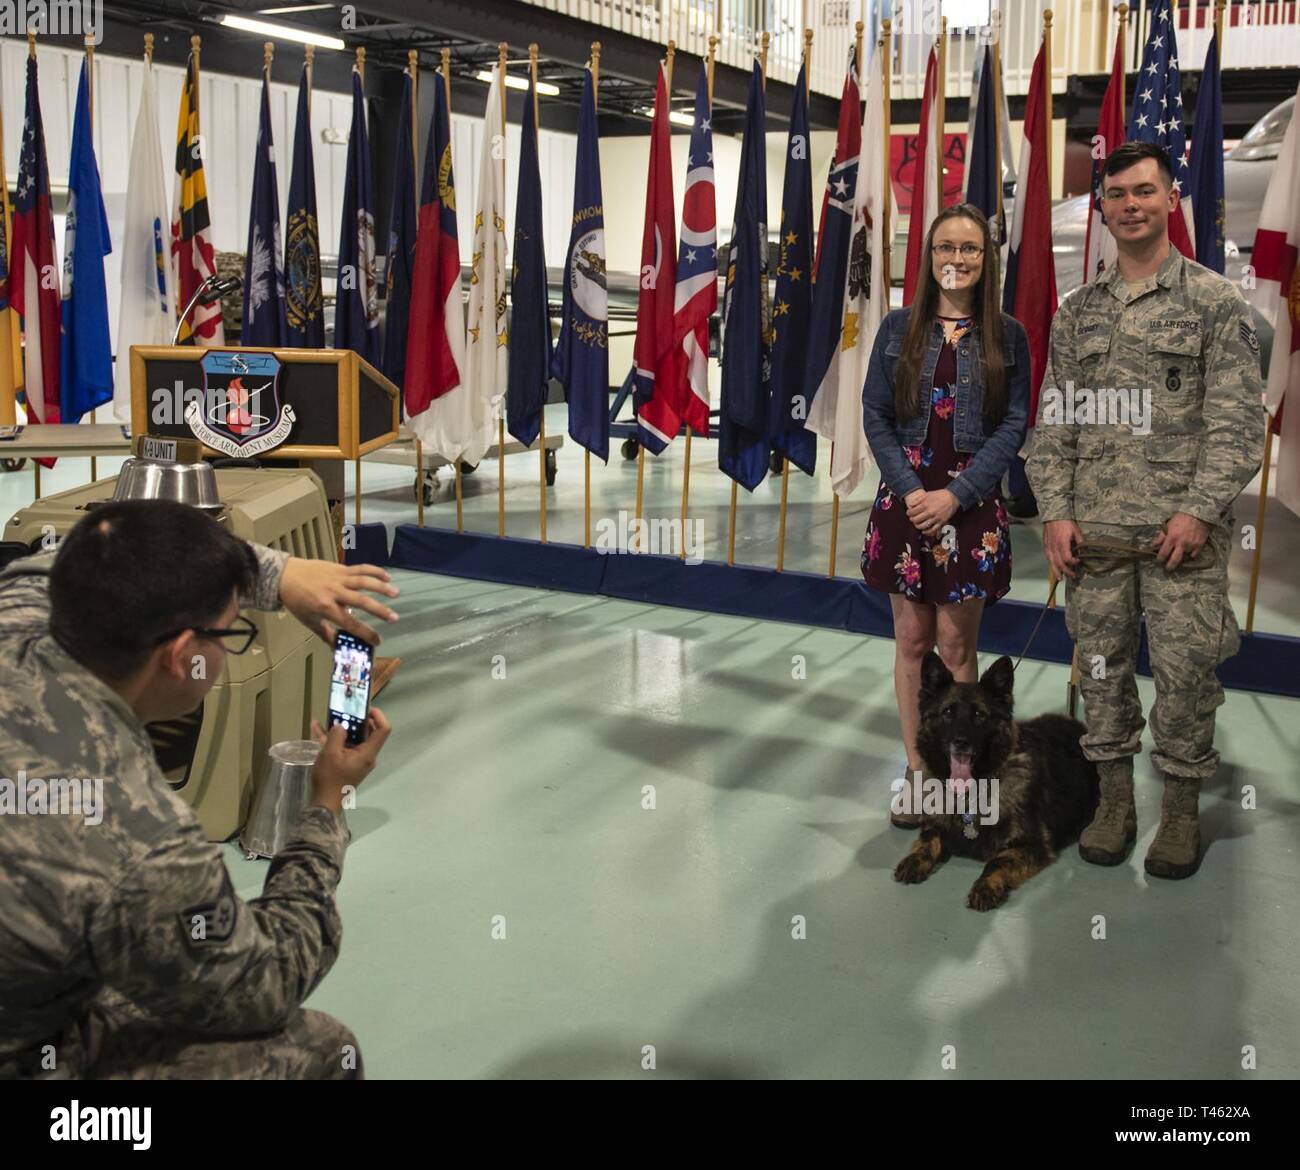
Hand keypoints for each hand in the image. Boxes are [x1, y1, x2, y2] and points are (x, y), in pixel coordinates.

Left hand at [280, 558, 398, 645]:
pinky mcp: (340, 568)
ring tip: (396, 593)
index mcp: (325, 608)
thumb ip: (326, 634)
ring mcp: (338, 578)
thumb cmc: (297, 600)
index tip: (378, 641)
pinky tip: (387, 576)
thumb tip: (337, 649)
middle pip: (361, 601)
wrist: (285, 575)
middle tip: (394, 618)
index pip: (349, 623)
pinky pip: (360, 568)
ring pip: (363, 581)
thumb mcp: (309, 620)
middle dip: (379, 610)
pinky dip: (374, 571)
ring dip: (381, 587)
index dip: (365, 633)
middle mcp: (334, 592)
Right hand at [309, 707, 391, 812]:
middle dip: (357, 719)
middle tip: (346, 708)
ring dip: (342, 727)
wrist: (325, 802)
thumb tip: (341, 726)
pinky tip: (317, 727)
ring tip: (330, 715)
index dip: (378, 715)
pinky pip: (343, 746)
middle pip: (368, 732)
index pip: (383, 730)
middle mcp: (367, 755)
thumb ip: (337, 735)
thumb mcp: (331, 753)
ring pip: (353, 738)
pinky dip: (333, 738)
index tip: (365, 707)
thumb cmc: (330, 778)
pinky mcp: (348, 763)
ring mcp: (357, 759)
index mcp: (368, 753)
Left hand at [906, 489, 959, 536]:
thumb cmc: (940, 495)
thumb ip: (918, 500)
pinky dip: (927, 531)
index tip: (909, 513)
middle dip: (912, 520)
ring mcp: (935, 518)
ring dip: (918, 526)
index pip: (912, 512)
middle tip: (912, 518)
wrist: (953, 497)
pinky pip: (932, 529)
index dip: (908, 513)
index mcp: (925, 504)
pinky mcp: (941, 522)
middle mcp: (930, 512)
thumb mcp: (928, 494)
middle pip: (916, 520)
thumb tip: (911, 505)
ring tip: (917, 524)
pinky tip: (924, 530)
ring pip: (923, 526)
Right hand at [1043, 519, 1083, 580]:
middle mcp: (1054, 547)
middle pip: (1059, 563)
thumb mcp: (1076, 530)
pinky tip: (1055, 569)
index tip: (1079, 562)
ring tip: (1061, 578)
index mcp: (1062, 543)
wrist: (1053, 517)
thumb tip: (1085, 551)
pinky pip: (1048, 559)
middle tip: (1073, 576)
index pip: (1067, 558)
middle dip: (1066, 571)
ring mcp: (1048, 548)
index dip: (1073, 562)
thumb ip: (1080, 541)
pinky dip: (1052, 565)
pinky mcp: (1045, 547)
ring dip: (1057, 572)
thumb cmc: (1065, 523)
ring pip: (1052, 563)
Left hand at [1153, 512, 1209, 570]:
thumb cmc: (1181, 518)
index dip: (1160, 559)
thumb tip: (1153, 545)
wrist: (1198, 514)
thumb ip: (1160, 537)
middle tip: (1168, 568)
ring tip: (1179, 554)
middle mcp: (1181, 543)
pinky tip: (1189, 550)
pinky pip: (1194, 554)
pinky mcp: (1200, 545)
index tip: (1159, 561)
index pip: (1163, 553)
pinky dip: (1191, 554)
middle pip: (1174, 560)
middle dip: (1170, 567)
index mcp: (1171, 538)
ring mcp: (1191, 545)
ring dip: (1181, 556)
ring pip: (1184, 557)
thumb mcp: (1167, 526)